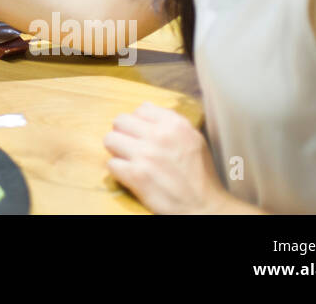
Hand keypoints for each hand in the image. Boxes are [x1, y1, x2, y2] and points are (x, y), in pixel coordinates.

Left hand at [103, 103, 233, 213]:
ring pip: (110, 139)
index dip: (140, 123)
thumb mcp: (193, 139)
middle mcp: (160, 135)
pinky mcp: (136, 175)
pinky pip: (111, 164)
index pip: (141, 109)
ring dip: (117, 151)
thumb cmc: (199, 174)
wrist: (205, 207)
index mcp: (175, 124)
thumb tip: (144, 108)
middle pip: (120, 121)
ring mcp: (146, 155)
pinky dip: (119, 171)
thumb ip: (170, 122)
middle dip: (124, 134)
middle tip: (132, 147)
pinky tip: (131, 176)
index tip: (144, 135)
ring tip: (129, 160)